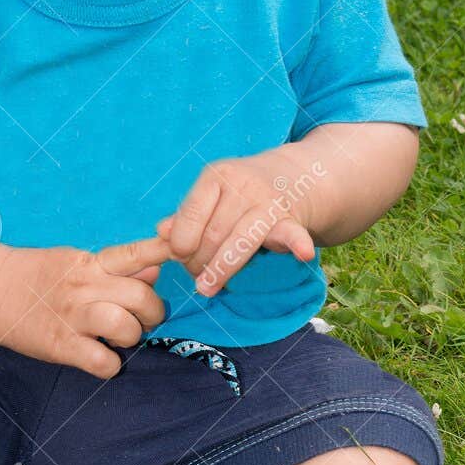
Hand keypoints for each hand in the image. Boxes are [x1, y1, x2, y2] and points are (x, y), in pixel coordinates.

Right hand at [0, 235, 171, 379]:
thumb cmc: (41, 276)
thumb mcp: (78, 262)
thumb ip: (116, 268)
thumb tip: (154, 270)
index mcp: (92, 264)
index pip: (134, 254)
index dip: (163, 251)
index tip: (184, 251)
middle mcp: (85, 287)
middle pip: (141, 297)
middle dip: (153, 313)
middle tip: (143, 319)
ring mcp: (73, 316)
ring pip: (125, 327)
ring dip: (131, 337)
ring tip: (119, 338)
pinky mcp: (60, 345)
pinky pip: (102, 362)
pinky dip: (110, 365)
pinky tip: (101, 358)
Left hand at [156, 147, 317, 296]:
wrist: (291, 176)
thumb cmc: (239, 192)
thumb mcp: (211, 195)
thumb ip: (187, 215)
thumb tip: (162, 232)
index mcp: (217, 176)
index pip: (192, 214)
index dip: (181, 242)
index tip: (178, 257)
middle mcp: (242, 184)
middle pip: (214, 233)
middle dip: (199, 261)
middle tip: (196, 277)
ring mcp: (268, 201)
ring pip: (241, 241)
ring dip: (221, 269)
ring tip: (207, 289)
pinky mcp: (291, 218)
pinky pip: (293, 233)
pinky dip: (297, 244)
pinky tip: (302, 254)